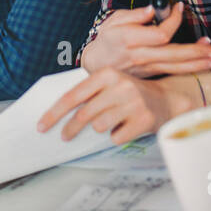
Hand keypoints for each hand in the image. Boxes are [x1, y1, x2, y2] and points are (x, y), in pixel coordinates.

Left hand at [36, 68, 194, 144]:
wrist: (168, 100)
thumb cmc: (133, 93)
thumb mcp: (111, 84)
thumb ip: (90, 93)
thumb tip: (59, 114)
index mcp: (108, 74)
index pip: (73, 95)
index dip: (54, 113)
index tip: (42, 125)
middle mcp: (120, 85)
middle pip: (84, 114)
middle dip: (71, 128)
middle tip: (65, 136)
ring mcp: (133, 103)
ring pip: (100, 126)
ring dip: (102, 128)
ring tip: (113, 121)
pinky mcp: (143, 120)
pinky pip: (116, 137)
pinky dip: (117, 136)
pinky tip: (126, 127)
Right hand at [79, 3, 210, 76]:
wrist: (96, 64)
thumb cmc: (107, 38)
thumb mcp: (114, 20)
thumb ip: (134, 15)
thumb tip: (153, 9)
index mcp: (130, 39)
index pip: (160, 33)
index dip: (173, 20)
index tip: (180, 8)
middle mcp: (140, 56)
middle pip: (173, 54)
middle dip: (196, 52)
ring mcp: (146, 68)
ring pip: (176, 67)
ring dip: (198, 65)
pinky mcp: (150, 76)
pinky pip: (172, 73)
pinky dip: (189, 70)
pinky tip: (204, 66)